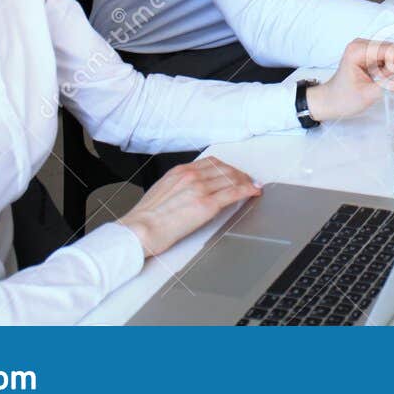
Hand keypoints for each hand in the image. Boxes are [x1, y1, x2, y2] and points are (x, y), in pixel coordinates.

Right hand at [118, 157, 261, 258]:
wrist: (139, 230)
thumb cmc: (146, 218)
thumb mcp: (162, 191)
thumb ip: (179, 186)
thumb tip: (191, 191)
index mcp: (180, 171)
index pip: (211, 163)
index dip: (227, 167)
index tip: (233, 172)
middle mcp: (191, 176)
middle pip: (225, 169)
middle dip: (239, 174)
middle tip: (247, 180)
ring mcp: (200, 189)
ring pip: (232, 178)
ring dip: (246, 181)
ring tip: (252, 186)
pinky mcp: (207, 205)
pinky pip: (234, 192)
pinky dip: (248, 190)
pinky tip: (254, 191)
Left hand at [304, 39, 393, 121]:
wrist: (330, 100)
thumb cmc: (344, 98)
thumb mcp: (368, 94)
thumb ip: (388, 82)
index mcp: (357, 51)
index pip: (388, 49)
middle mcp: (360, 44)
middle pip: (391, 48)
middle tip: (388, 81)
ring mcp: (364, 47)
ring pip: (391, 53)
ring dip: (391, 67)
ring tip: (379, 80)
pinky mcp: (367, 53)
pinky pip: (386, 57)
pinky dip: (387, 68)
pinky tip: (377, 77)